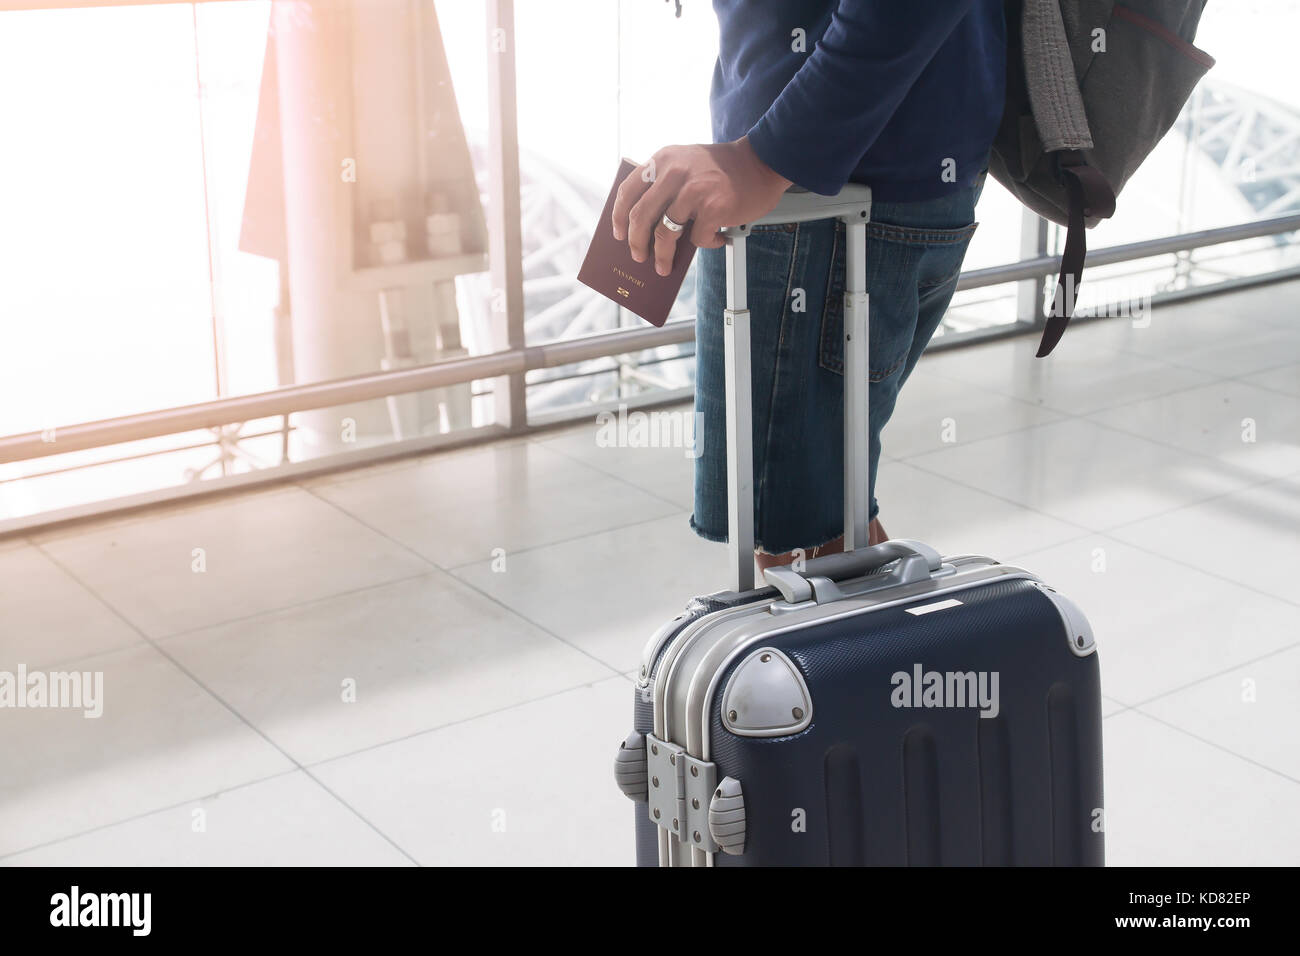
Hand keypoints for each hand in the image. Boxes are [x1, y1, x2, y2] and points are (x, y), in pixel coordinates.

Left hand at [611, 136, 793, 275]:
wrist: (762, 162)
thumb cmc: (723, 168)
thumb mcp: (687, 162)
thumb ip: (666, 185)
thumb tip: (646, 228)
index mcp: (663, 160)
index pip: (628, 190)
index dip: (619, 216)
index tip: (618, 234)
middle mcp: (674, 172)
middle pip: (641, 216)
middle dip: (636, 243)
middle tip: (638, 257)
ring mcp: (693, 190)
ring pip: (665, 233)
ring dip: (662, 256)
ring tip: (664, 267)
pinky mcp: (713, 207)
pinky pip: (698, 238)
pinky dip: (705, 244)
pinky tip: (714, 239)